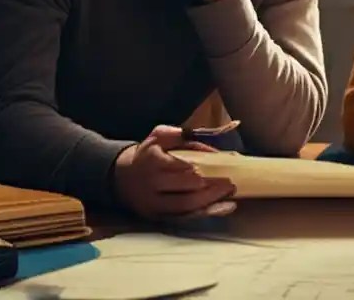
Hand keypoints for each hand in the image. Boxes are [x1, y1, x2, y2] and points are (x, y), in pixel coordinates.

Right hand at [113, 125, 237, 219]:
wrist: (122, 178)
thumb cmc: (149, 154)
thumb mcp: (159, 137)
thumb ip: (179, 135)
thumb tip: (202, 142)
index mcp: (151, 161)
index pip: (172, 165)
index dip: (192, 167)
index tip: (211, 166)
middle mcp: (150, 185)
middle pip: (182, 188)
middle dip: (208, 185)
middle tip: (230, 181)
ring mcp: (153, 204)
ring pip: (185, 206)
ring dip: (211, 200)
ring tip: (231, 193)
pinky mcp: (158, 217)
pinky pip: (185, 218)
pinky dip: (206, 213)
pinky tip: (225, 207)